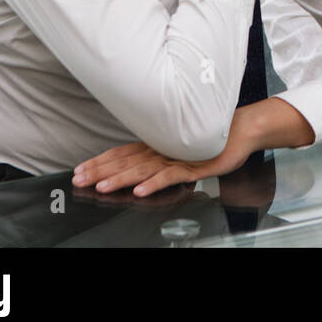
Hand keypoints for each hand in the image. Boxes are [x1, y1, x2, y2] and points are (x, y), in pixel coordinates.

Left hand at [73, 130, 256, 196]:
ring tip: (103, 187)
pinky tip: (140, 191)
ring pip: (142, 169)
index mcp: (156, 144)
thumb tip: (135, 166)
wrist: (241, 130)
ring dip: (121, 178)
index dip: (100, 161)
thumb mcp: (178, 147)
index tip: (79, 170)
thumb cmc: (210, 140)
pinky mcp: (193, 165)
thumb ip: (157, 155)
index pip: (122, 152)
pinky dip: (154, 183)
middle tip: (80, 180)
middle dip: (100, 171)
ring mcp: (176, 157)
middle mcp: (162, 149)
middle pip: (126, 161)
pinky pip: (170, 176)